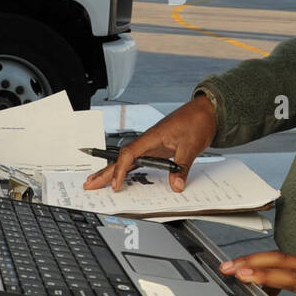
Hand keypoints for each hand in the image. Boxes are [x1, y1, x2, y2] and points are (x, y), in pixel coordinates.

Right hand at [83, 93, 216, 192]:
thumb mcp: (191, 146)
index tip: (116, 185)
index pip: (129, 154)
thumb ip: (181, 167)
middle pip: (121, 158)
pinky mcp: (157, 148)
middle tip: (90, 183)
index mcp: (152, 136)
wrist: (206, 111)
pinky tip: (121, 177)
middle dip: (105, 171)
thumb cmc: (197, 121)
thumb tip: (176, 185)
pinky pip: (138, 160)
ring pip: (127, 160)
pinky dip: (127, 170)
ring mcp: (151, 145)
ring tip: (98, 182)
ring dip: (112, 171)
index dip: (120, 170)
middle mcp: (148, 140)